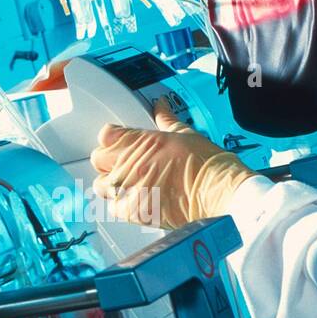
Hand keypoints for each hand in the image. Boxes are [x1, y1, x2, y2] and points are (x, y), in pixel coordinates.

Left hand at [90, 103, 254, 229]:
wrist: (217, 193)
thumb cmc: (207, 166)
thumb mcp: (185, 134)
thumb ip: (166, 120)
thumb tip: (160, 106)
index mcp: (143, 141)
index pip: (106, 135)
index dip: (112, 138)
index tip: (119, 142)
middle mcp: (132, 164)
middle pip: (98, 159)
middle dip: (108, 161)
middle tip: (124, 164)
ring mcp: (131, 188)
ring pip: (101, 184)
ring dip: (111, 184)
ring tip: (129, 184)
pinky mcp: (135, 211)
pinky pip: (113, 207)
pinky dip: (121, 204)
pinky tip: (136, 200)